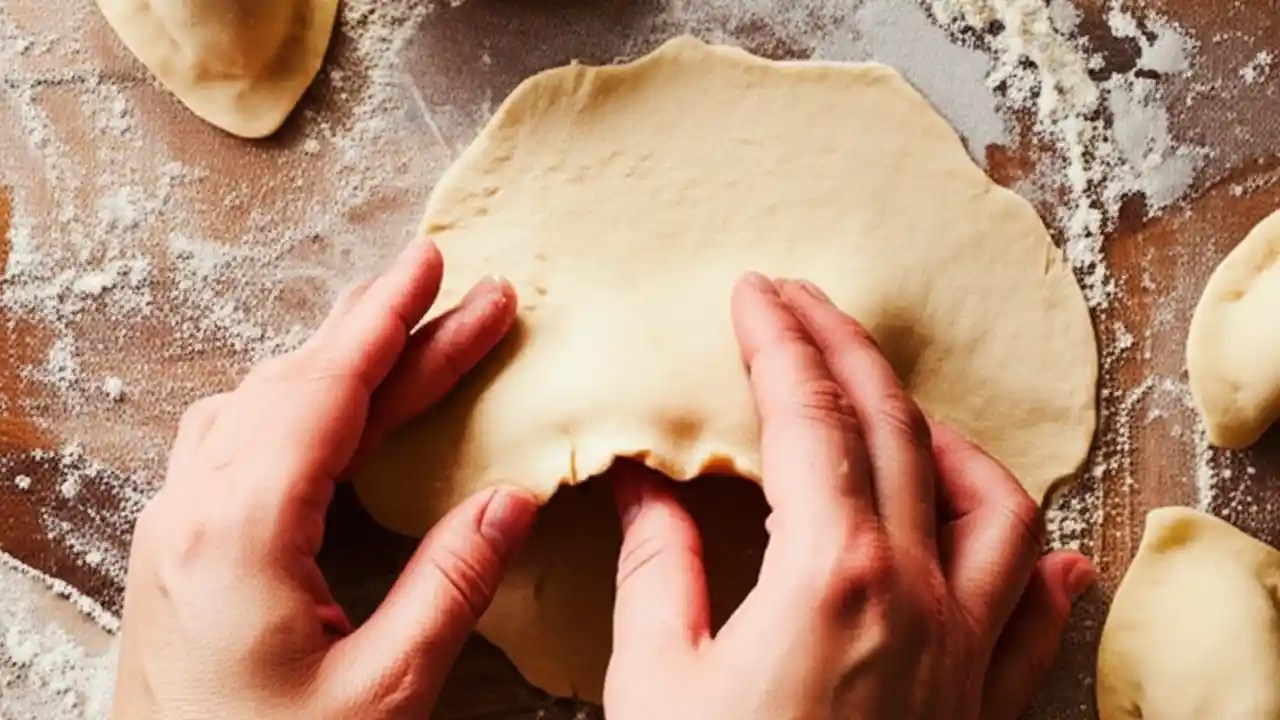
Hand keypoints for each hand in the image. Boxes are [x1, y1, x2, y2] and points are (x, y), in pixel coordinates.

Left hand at [112, 238, 538, 718]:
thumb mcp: (382, 691)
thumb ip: (449, 586)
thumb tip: (511, 500)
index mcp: (240, 533)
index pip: (328, 391)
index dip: (391, 321)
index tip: (436, 265)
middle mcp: (194, 512)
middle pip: (301, 386)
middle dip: (389, 333)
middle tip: (464, 295)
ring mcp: (175, 528)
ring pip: (259, 404)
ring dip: (338, 362)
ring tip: (405, 336)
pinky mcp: (177, 551)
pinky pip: (232, 439)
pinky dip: (293, 402)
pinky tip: (322, 407)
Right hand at [605, 274, 1094, 719]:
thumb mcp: (656, 681)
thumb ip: (658, 568)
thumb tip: (646, 485)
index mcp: (831, 574)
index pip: (808, 413)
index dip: (778, 338)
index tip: (752, 291)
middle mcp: (918, 594)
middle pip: (896, 429)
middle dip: (847, 349)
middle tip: (803, 304)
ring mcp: (967, 650)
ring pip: (999, 508)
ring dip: (950, 442)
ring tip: (902, 416)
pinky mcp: (984, 705)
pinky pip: (1041, 617)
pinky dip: (1043, 568)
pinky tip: (1042, 553)